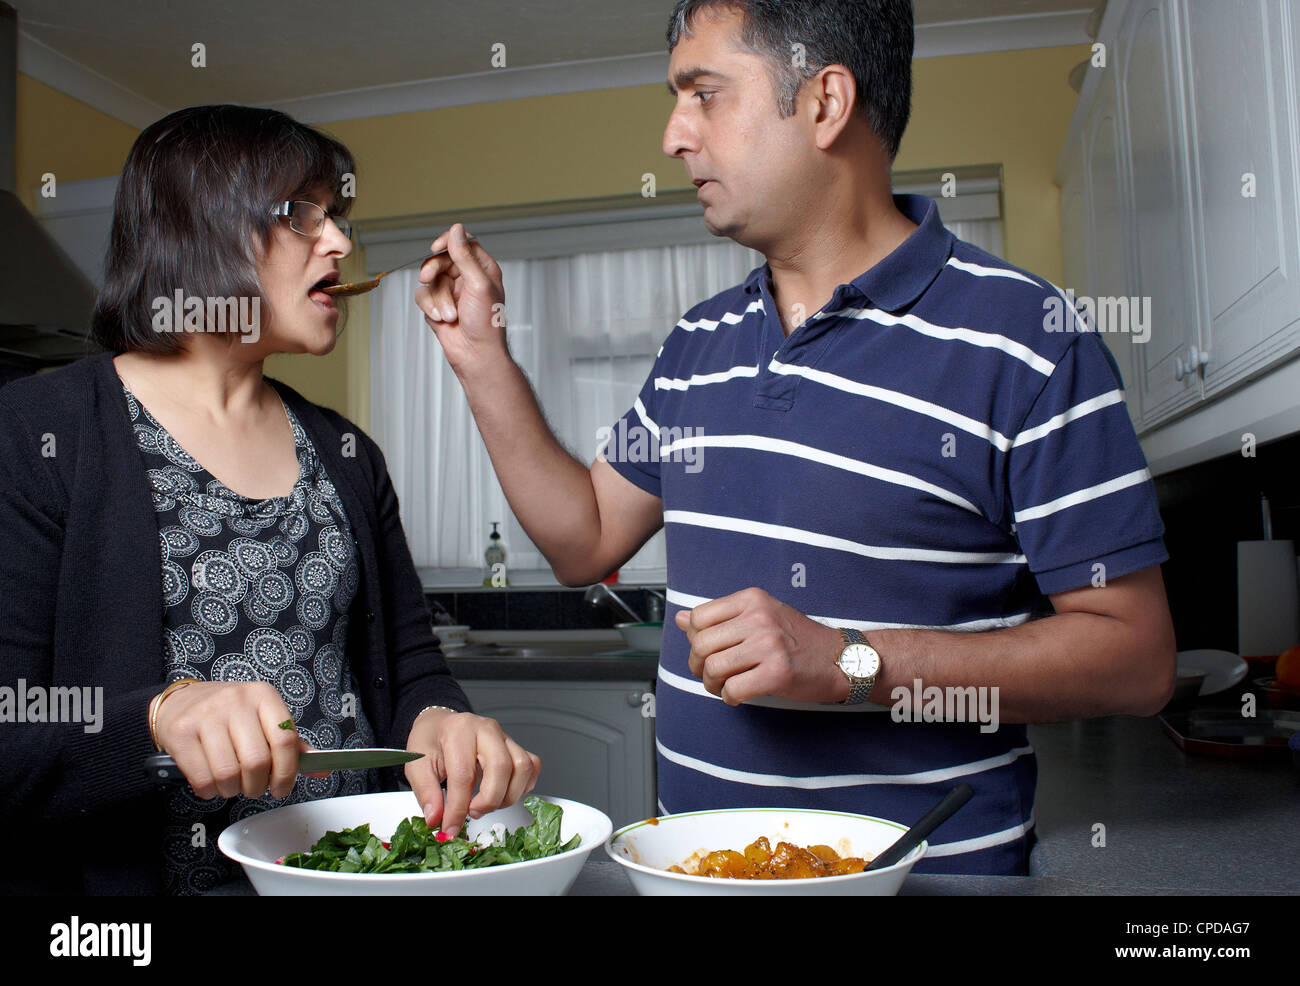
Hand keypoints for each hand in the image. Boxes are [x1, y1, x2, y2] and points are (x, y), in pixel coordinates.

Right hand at [151, 681, 326, 799]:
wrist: (180, 701)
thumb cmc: (227, 714)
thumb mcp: (262, 718)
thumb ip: (290, 743)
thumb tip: (321, 767)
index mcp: (263, 696)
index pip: (285, 739)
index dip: (287, 772)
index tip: (281, 788)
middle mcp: (236, 702)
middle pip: (257, 761)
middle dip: (257, 786)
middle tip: (253, 787)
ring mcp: (207, 716)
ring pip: (229, 773)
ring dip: (232, 790)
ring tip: (231, 784)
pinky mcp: (181, 733)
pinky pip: (202, 777)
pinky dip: (209, 791)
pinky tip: (211, 783)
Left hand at [404, 708, 541, 837]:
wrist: (440, 725)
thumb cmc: (430, 741)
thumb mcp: (416, 764)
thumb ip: (425, 792)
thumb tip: (436, 818)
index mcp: (459, 731)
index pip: (464, 774)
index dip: (458, 808)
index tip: (450, 827)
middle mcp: (486, 729)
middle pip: (501, 767)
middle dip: (488, 800)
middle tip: (472, 813)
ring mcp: (504, 736)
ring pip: (522, 767)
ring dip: (508, 795)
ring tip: (486, 804)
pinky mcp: (515, 746)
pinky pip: (532, 766)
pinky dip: (523, 786)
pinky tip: (503, 793)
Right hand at [415, 223, 507, 374]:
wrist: (476, 355)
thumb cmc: (486, 324)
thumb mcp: (478, 284)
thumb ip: (464, 255)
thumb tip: (456, 229)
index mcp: (483, 269)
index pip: (463, 243)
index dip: (448, 242)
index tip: (436, 247)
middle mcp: (466, 278)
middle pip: (441, 259)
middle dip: (434, 270)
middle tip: (428, 277)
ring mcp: (451, 292)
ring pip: (430, 279)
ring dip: (436, 298)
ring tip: (449, 314)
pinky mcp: (438, 305)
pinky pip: (423, 296)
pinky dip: (429, 307)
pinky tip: (441, 319)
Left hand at [675, 588, 848, 705]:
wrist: (840, 659)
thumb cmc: (799, 639)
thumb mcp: (760, 616)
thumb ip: (722, 617)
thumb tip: (681, 618)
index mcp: (752, 599)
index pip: (699, 617)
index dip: (695, 639)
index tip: (706, 650)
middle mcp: (759, 618)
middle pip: (702, 645)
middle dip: (698, 666)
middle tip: (709, 674)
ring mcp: (768, 645)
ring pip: (714, 668)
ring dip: (712, 684)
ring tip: (723, 686)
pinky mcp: (777, 673)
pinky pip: (733, 689)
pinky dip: (730, 697)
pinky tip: (738, 695)